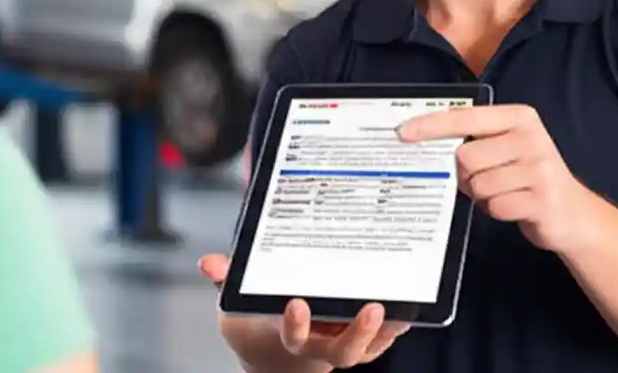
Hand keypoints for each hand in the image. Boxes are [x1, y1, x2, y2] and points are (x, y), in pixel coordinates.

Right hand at [199, 254, 409, 370]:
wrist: (275, 354)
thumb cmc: (259, 321)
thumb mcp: (238, 303)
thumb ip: (227, 279)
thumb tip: (208, 263)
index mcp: (289, 337)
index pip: (294, 338)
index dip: (296, 326)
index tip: (295, 304)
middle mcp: (320, 347)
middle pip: (343, 352)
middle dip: (357, 333)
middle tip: (371, 307)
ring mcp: (343, 347)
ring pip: (368, 348)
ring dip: (386, 330)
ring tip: (400, 304)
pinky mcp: (361, 343)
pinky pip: (382, 339)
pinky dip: (396, 324)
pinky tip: (409, 304)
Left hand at [398, 104, 594, 252]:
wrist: (573, 213)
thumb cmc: (527, 177)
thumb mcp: (506, 148)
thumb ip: (474, 139)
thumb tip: (427, 139)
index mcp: (518, 117)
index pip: (464, 118)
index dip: (430, 126)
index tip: (402, 132)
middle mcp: (530, 137)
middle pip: (465, 157)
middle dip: (467, 175)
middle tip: (489, 179)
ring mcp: (539, 167)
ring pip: (478, 184)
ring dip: (484, 195)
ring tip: (505, 192)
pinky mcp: (543, 198)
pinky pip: (495, 206)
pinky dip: (497, 211)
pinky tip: (515, 206)